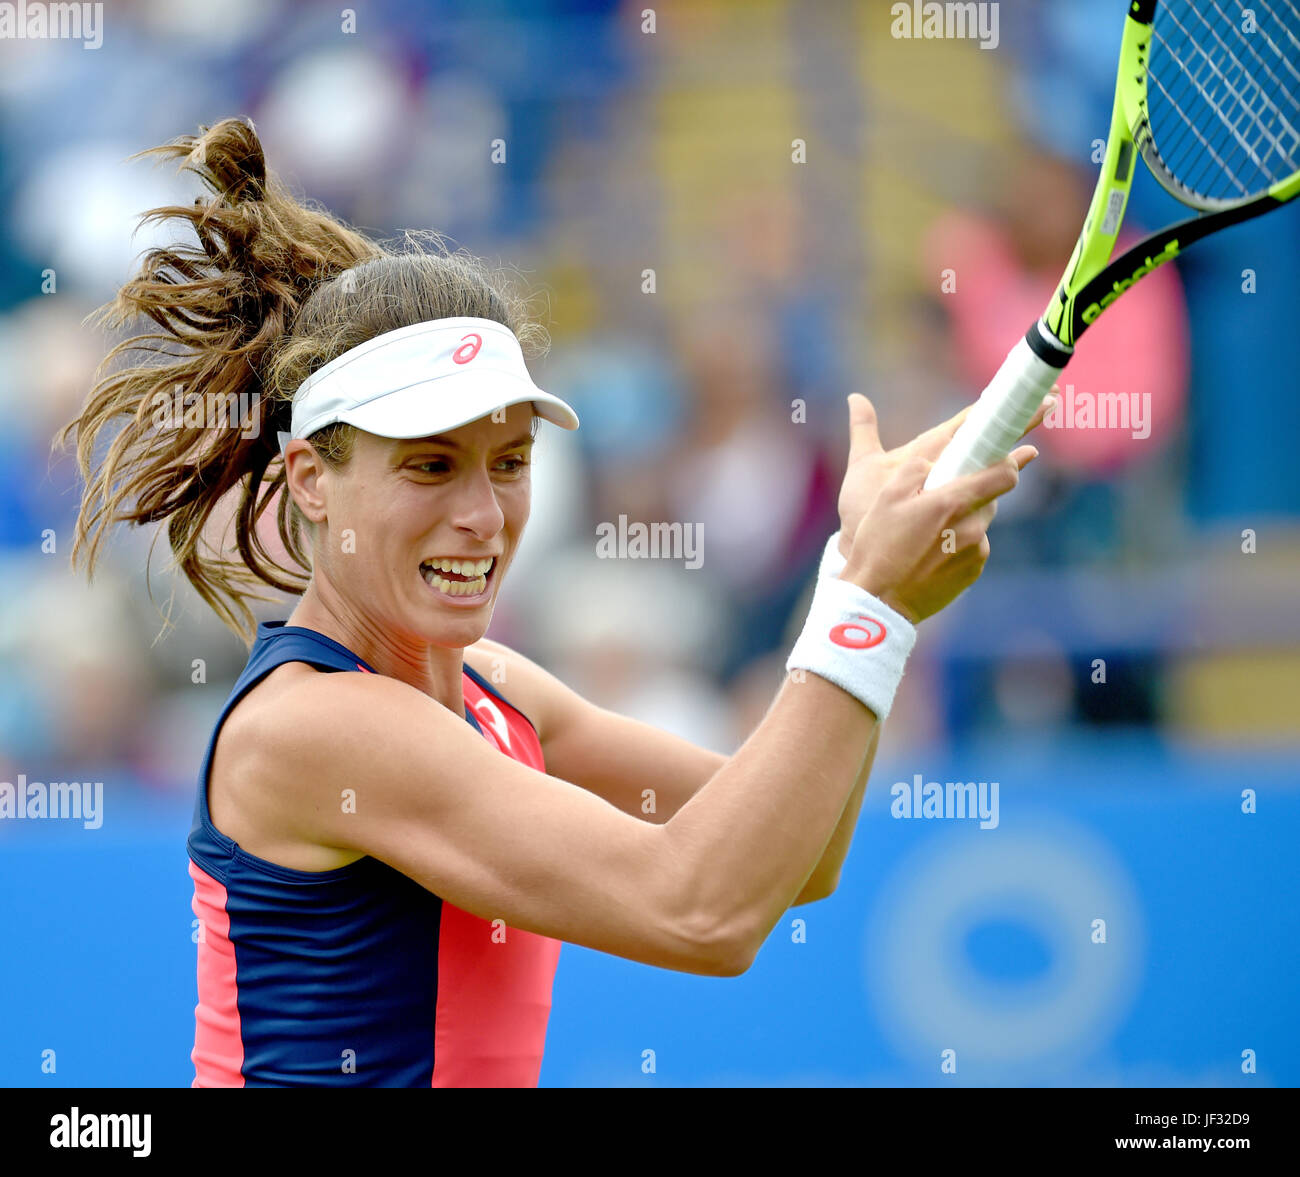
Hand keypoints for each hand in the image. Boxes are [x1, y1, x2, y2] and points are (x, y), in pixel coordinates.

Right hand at [841, 445, 1038, 624]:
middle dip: (970, 494)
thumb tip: (936, 465)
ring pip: (978, 525)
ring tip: (927, 534)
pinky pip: (972, 548)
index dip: (1006, 462)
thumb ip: (917, 468)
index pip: (1004, 475)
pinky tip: (929, 555)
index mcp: (953, 503)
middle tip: (939, 501)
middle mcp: (972, 528)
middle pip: (989, 500)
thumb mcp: (887, 496)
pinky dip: (957, 545)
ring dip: (961, 522)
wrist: (878, 599)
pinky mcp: (972, 573)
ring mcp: (976, 553)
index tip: (998, 458)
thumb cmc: (879, 545)